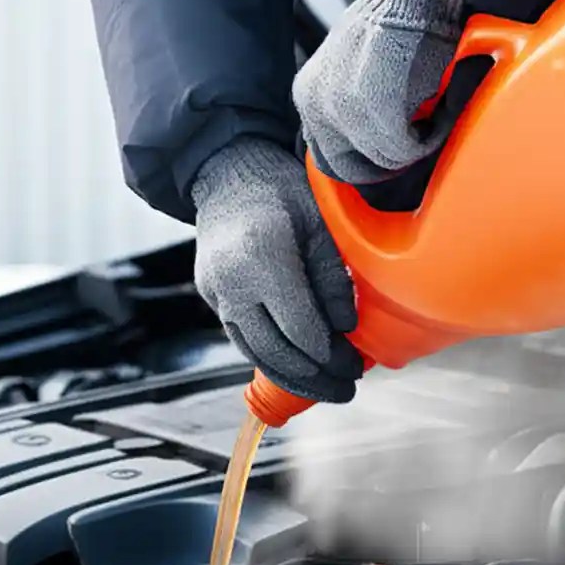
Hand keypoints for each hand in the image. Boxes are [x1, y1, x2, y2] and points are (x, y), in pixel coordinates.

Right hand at [192, 137, 363, 402]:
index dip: (328, 356)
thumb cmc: (282, 191)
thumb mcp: (320, 224)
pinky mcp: (210, 298)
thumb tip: (347, 329)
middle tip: (346, 389)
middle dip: (313, 378)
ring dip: (292, 379)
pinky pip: (243, 340)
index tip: (355, 368)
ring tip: (327, 389)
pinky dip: (272, 361)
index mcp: (262, 256)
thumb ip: (332, 278)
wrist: (227, 174)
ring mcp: (214, 292)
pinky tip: (301, 369)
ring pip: (254, 353)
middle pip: (273, 350)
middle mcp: (230, 280)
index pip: (298, 327)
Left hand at [293, 0, 466, 183]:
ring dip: (412, 147)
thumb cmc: (391, 25)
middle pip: (349, 167)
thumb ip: (344, 106)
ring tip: (429, 119)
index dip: (361, 161)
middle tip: (410, 145)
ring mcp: (344, 114)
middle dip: (383, 163)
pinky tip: (436, 114)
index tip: (386, 155)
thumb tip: (360, 140)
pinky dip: (428, 138)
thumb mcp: (347, 69)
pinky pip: (405, 150)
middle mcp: (316, 107)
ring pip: (384, 159)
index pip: (327, 156)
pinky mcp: (377, 116)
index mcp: (307, 97)